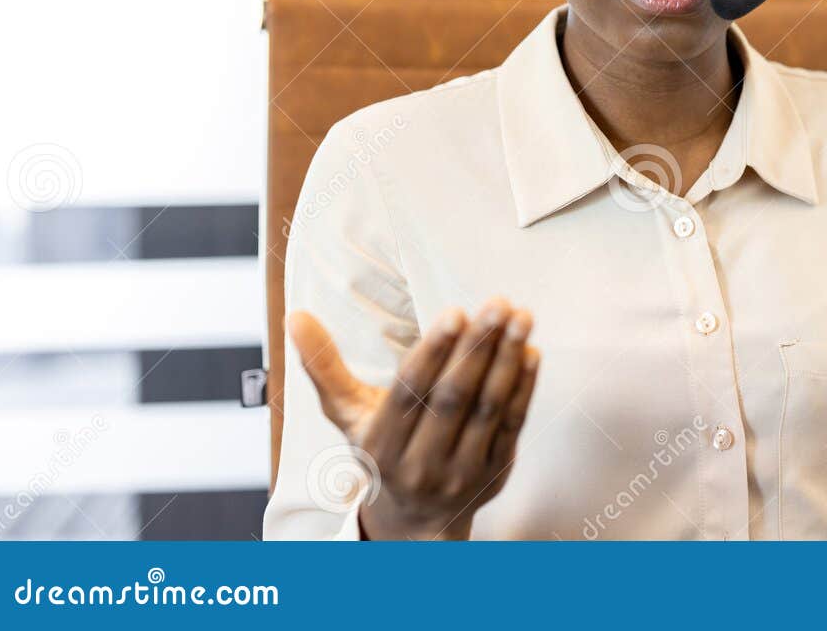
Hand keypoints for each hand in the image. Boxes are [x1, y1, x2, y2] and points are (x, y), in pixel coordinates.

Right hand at [288, 296, 539, 539]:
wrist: (415, 521)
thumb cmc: (380, 451)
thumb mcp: (347, 416)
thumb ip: (324, 366)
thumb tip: (295, 316)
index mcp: (380, 445)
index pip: (409, 393)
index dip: (433, 353)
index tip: (455, 313)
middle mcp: (420, 463)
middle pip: (453, 399)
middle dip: (477, 348)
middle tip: (496, 304)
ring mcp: (462, 471)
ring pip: (488, 409)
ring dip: (507, 359)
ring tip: (521, 316)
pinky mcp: (495, 472)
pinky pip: (512, 425)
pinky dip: (524, 387)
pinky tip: (531, 351)